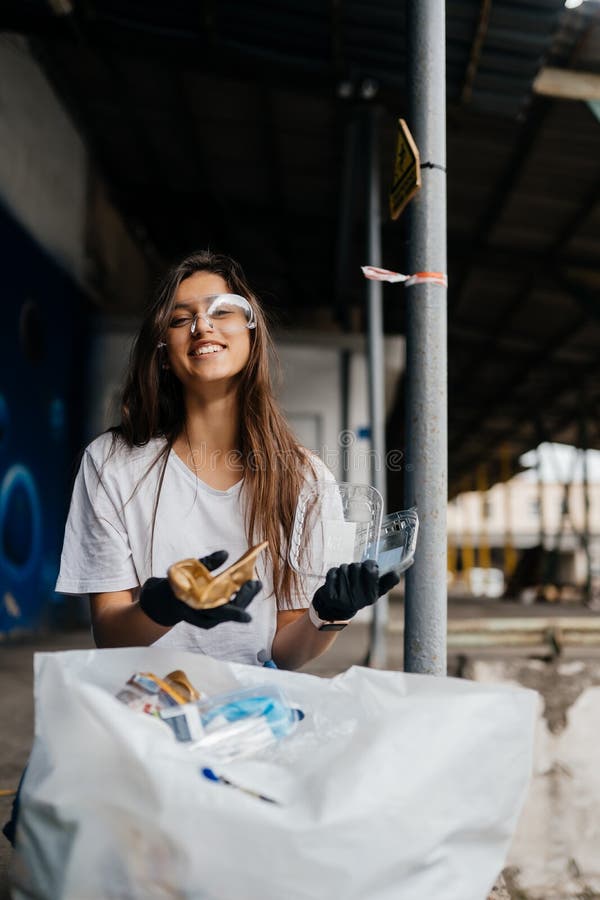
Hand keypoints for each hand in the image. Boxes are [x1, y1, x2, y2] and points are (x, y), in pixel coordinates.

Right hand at [139, 550, 260, 628]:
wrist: (165, 603)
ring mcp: (211, 616)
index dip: (234, 615)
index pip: (217, 614)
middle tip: (255, 583)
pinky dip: (240, 595)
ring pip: (232, 609)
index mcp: (195, 608)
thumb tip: (225, 553)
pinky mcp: (215, 613)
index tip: (248, 617)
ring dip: (245, 596)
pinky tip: (247, 583)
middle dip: (244, 598)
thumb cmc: (176, 586)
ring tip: (255, 582)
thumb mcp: (186, 572)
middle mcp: (205, 616)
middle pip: (230, 611)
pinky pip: (231, 605)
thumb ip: (206, 563)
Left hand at [311, 560, 398, 621]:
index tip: (369, 567)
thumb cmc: (360, 594)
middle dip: (355, 567)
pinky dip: (333, 573)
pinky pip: (332, 573)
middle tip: (355, 575)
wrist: (337, 609)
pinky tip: (336, 582)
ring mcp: (344, 598)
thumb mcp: (375, 590)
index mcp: (372, 596)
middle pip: (356, 566)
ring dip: (344, 570)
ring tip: (346, 579)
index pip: (371, 569)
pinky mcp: (331, 596)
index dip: (370, 564)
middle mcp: (359, 599)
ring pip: (344, 568)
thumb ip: (386, 581)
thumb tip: (396, 573)